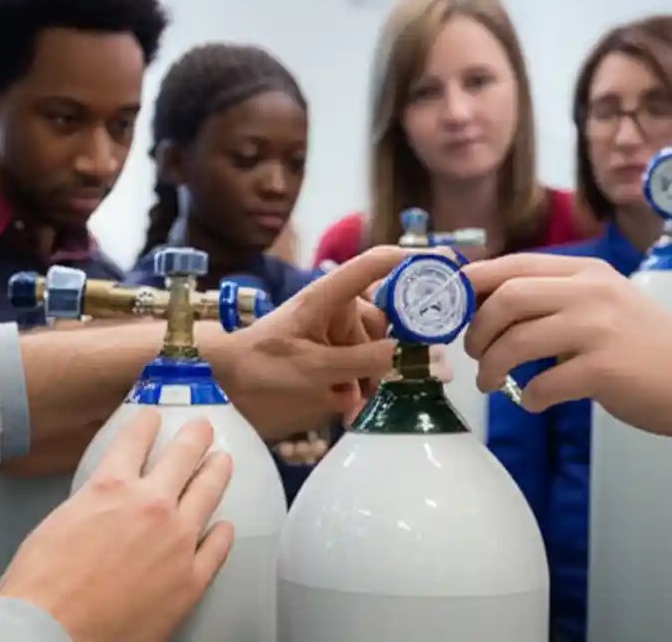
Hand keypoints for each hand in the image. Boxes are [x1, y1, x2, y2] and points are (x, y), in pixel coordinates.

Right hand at [0, 408, 233, 641]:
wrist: (52, 632)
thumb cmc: (42, 585)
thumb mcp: (59, 522)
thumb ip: (92, 505)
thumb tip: (105, 507)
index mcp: (111, 487)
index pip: (136, 439)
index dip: (147, 423)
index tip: (153, 416)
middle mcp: (151, 505)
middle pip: (183, 456)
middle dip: (195, 436)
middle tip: (203, 427)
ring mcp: (178, 541)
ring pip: (208, 492)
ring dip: (217, 471)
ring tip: (223, 460)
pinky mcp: (192, 578)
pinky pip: (217, 546)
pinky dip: (222, 532)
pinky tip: (224, 526)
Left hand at [209, 246, 452, 439]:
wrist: (220, 391)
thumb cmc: (258, 367)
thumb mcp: (316, 368)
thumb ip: (370, 362)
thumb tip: (426, 359)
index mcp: (328, 297)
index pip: (377, 265)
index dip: (414, 260)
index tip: (451, 266)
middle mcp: (335, 311)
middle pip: (386, 320)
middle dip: (396, 351)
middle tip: (415, 377)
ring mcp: (332, 337)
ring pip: (376, 352)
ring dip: (374, 380)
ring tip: (356, 405)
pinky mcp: (329, 362)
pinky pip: (360, 372)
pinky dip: (359, 392)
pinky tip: (347, 412)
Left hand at [460, 253, 671, 441]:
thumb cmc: (641, 343)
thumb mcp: (601, 302)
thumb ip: (553, 296)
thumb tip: (485, 304)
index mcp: (584, 271)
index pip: (512, 265)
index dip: (472, 284)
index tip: (451, 308)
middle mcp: (590, 292)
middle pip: (506, 298)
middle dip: (476, 329)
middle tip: (473, 353)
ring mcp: (598, 328)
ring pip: (517, 341)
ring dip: (491, 366)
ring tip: (489, 382)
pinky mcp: (605, 369)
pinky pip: (543, 383)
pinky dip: (528, 397)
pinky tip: (532, 401)